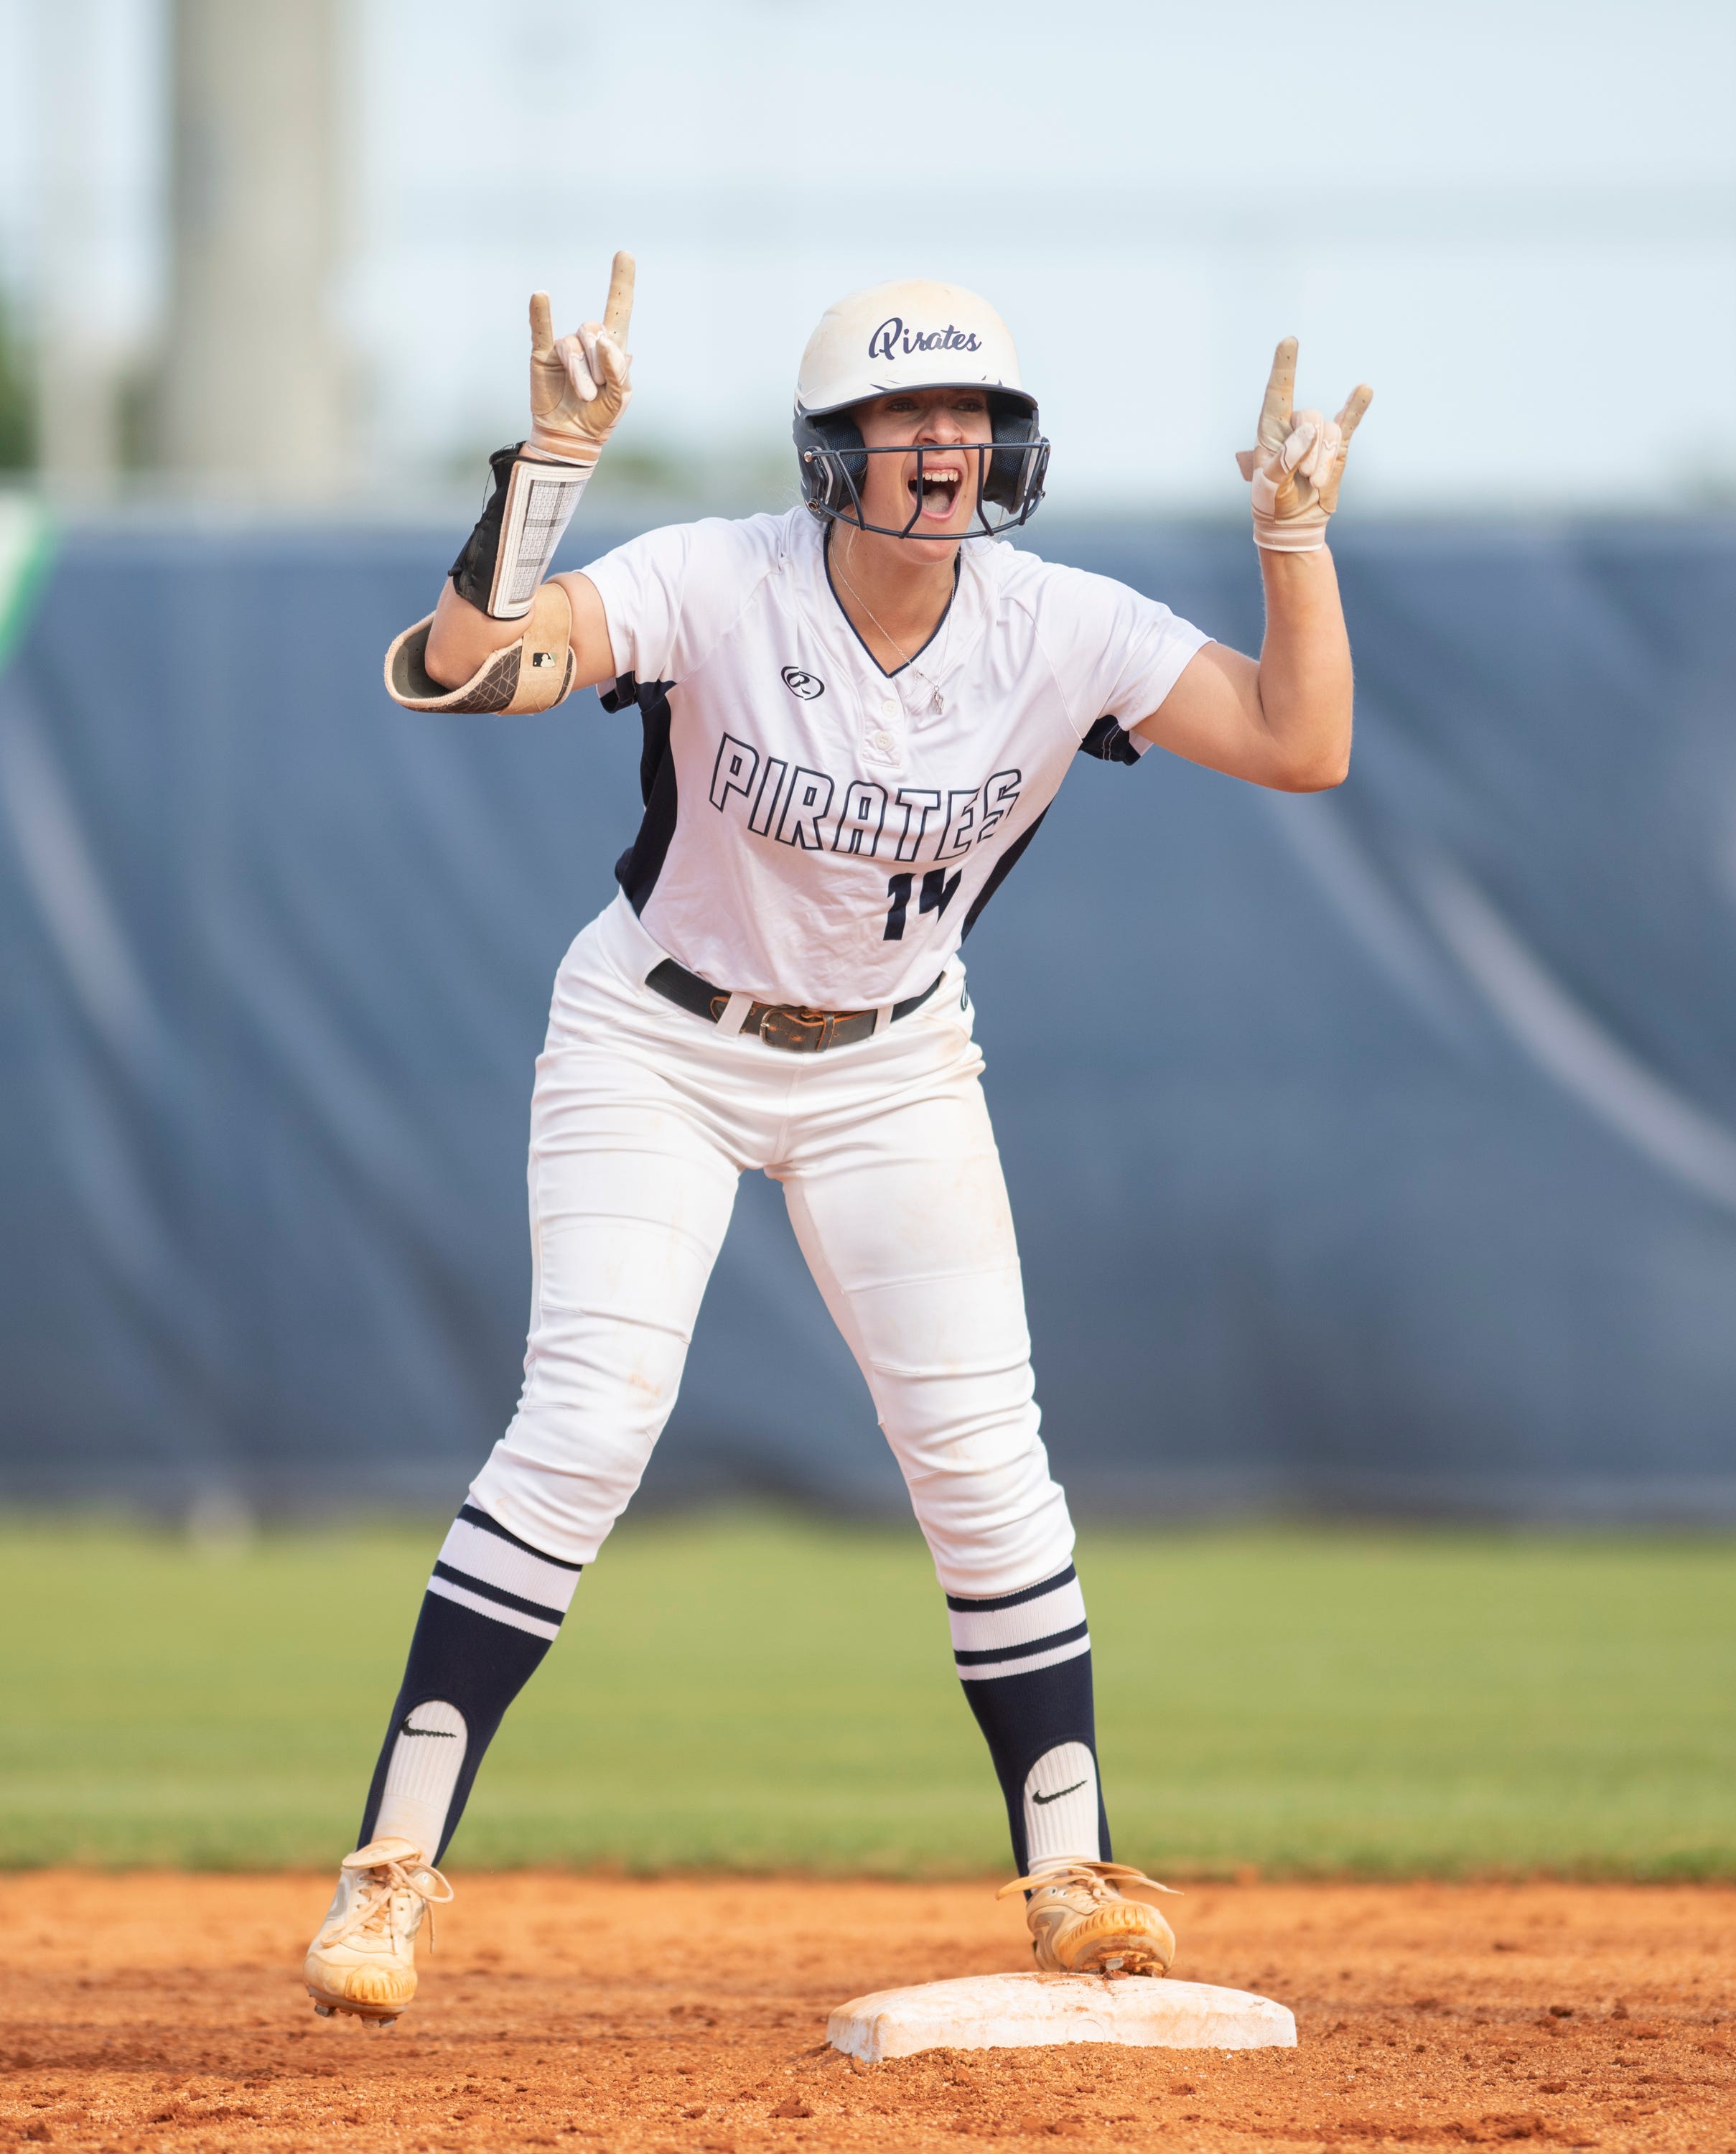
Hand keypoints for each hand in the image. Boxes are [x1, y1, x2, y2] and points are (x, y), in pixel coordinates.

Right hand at [527, 251, 635, 462]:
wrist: (572, 439)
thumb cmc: (600, 417)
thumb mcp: (620, 398)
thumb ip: (619, 370)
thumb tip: (605, 341)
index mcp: (612, 348)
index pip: (618, 309)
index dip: (621, 283)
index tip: (625, 255)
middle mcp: (588, 342)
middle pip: (593, 330)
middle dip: (597, 363)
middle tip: (596, 391)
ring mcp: (565, 348)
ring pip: (572, 345)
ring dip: (580, 372)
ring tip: (584, 395)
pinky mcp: (543, 355)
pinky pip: (541, 329)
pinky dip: (540, 314)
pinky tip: (541, 297)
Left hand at [1235, 338, 1371, 551]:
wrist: (1293, 524)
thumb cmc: (1273, 502)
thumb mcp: (1270, 487)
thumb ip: (1284, 460)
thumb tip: (1307, 432)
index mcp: (1271, 432)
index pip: (1277, 394)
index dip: (1284, 368)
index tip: (1289, 342)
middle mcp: (1294, 427)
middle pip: (1310, 418)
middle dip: (1311, 450)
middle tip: (1305, 477)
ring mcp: (1317, 436)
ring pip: (1330, 432)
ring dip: (1326, 459)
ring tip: (1316, 482)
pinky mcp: (1336, 448)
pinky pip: (1349, 423)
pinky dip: (1356, 407)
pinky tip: (1364, 390)